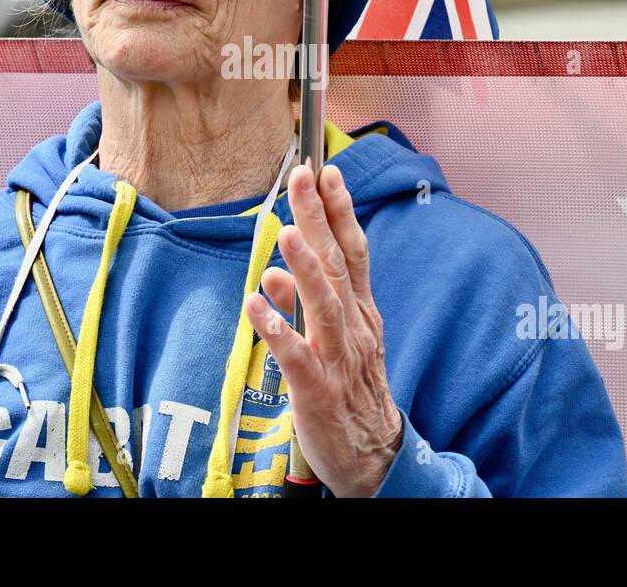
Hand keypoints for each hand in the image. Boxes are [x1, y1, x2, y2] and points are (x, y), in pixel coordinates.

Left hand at [242, 161, 404, 497]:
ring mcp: (337, 358)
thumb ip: (306, 303)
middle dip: (319, 219)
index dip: (340, 210)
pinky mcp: (318, 390)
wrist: (372, 455)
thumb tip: (274, 270)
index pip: (352, 251)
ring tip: (287, 232)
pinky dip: (277, 330)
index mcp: (359, 311)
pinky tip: (255, 305)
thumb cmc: (350, 390)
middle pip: (336, 265)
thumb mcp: (335, 339)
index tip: (326, 170)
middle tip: (303, 176)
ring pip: (323, 305)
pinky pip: (296, 357)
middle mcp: (353, 327)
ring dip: (305, 267)